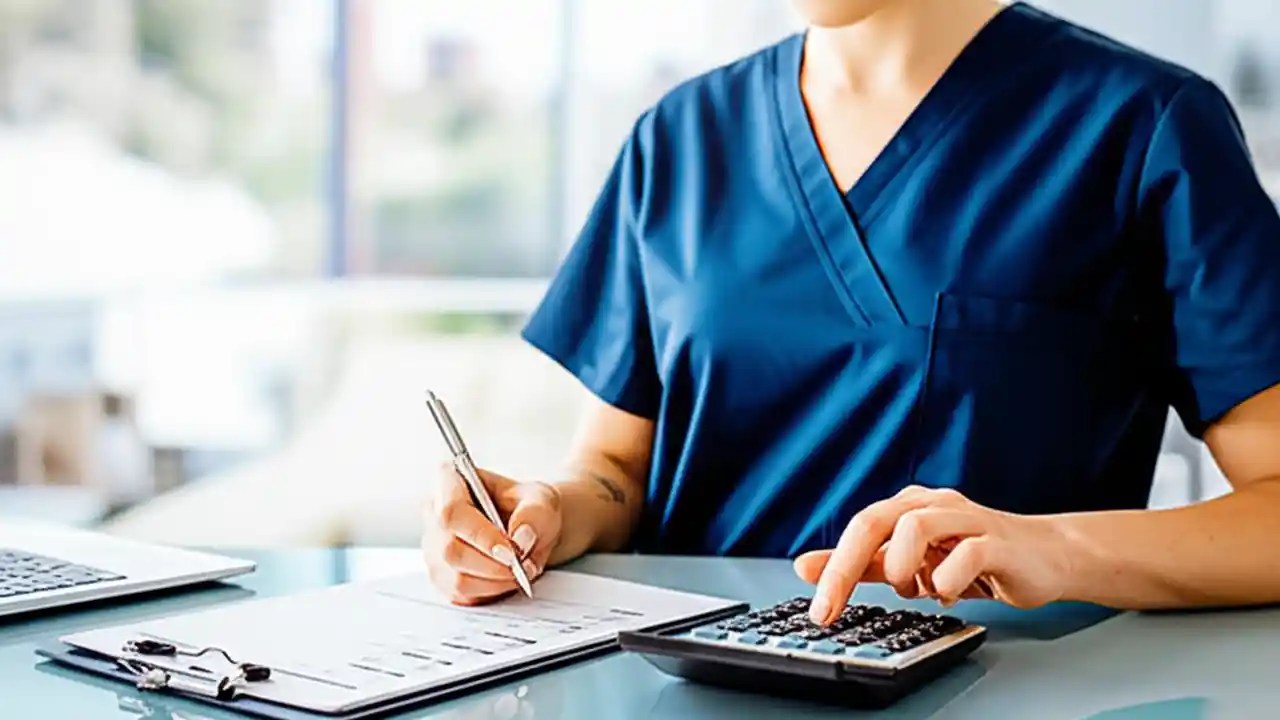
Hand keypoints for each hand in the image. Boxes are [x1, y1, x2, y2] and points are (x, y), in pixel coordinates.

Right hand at [422, 463, 562, 604]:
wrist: (529, 528)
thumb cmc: (528, 507)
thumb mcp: (542, 500)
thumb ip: (535, 514)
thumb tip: (521, 538)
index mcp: (450, 482)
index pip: (451, 512)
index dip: (480, 535)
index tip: (511, 551)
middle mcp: (433, 514)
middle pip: (451, 550)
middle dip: (494, 565)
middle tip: (523, 564)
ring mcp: (433, 547)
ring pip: (456, 578)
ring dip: (496, 581)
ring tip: (520, 570)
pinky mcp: (441, 575)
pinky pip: (461, 595)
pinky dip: (490, 591)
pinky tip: (505, 578)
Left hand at [794, 486, 1073, 623]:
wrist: (1045, 558)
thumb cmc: (974, 558)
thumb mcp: (910, 563)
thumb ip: (862, 564)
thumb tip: (806, 567)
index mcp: (907, 507)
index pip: (858, 528)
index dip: (832, 567)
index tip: (818, 609)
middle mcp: (932, 504)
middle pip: (875, 520)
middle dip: (846, 567)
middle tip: (832, 607)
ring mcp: (966, 519)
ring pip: (916, 526)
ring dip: (902, 566)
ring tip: (914, 589)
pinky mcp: (998, 540)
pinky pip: (968, 552)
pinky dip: (948, 578)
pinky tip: (948, 592)